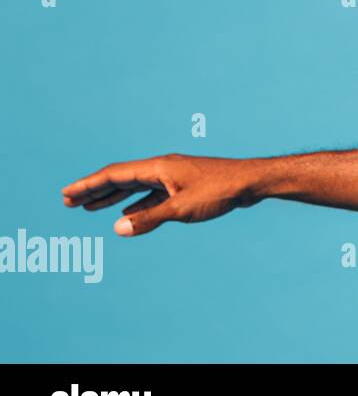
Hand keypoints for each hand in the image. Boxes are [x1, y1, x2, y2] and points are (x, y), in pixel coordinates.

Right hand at [62, 154, 260, 236]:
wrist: (251, 182)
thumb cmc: (221, 190)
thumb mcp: (182, 208)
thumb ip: (150, 219)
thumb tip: (118, 227)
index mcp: (158, 168)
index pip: (115, 175)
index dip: (89, 185)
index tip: (67, 194)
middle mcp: (162, 169)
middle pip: (121, 179)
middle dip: (95, 191)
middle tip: (68, 202)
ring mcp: (173, 177)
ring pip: (135, 187)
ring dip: (112, 197)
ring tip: (90, 208)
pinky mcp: (185, 186)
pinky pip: (151, 195)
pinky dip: (135, 204)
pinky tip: (127, 214)